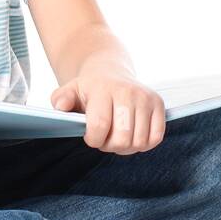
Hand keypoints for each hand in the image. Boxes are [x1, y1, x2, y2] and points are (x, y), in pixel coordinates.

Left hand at [50, 69, 165, 152]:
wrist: (109, 72)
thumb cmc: (89, 89)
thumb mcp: (70, 91)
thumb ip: (62, 99)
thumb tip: (61, 106)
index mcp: (103, 89)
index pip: (99, 126)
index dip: (93, 140)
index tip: (90, 136)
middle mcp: (127, 92)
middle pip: (122, 139)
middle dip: (110, 146)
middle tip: (104, 138)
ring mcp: (145, 97)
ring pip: (139, 141)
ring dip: (126, 147)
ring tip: (117, 136)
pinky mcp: (158, 104)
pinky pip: (156, 137)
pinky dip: (144, 144)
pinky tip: (132, 136)